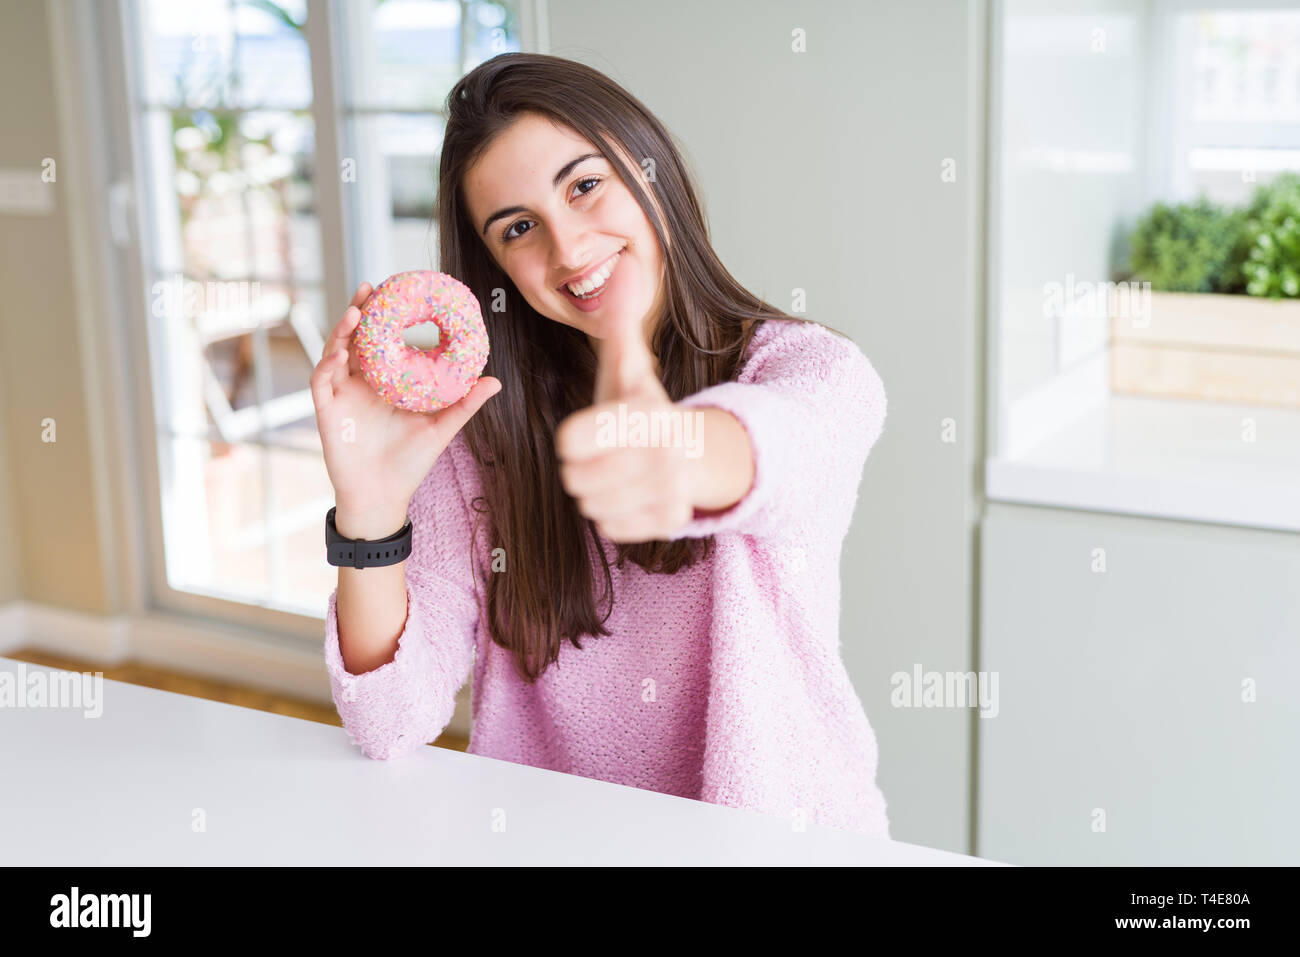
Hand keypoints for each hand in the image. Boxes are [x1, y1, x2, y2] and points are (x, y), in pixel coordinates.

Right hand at [310, 282, 500, 535]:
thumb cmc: (410, 463)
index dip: (386, 316)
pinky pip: (322, 381)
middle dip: (360, 310)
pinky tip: (340, 353)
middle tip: (370, 287)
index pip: (383, 340)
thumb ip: (465, 404)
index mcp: (385, 381)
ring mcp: (342, 394)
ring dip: (343, 330)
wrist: (382, 496)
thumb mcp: (441, 428)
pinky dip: (328, 364)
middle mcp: (361, 382)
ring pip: (335, 352)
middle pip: (356, 338)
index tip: (397, 290)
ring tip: (357, 312)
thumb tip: (495, 381)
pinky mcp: (327, 410)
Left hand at [555, 314, 694, 542]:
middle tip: (601, 454)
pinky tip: (628, 494)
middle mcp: (662, 455)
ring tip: (615, 473)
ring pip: (590, 506)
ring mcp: (669, 491)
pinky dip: (613, 514)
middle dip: (581, 467)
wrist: (693, 450)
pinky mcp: (669, 520)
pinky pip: (610, 527)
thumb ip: (618, 322)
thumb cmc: (643, 406)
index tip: (588, 430)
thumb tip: (622, 269)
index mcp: (644, 414)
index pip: (570, 442)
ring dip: (595, 491)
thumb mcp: (627, 365)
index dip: (573, 436)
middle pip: (576, 478)